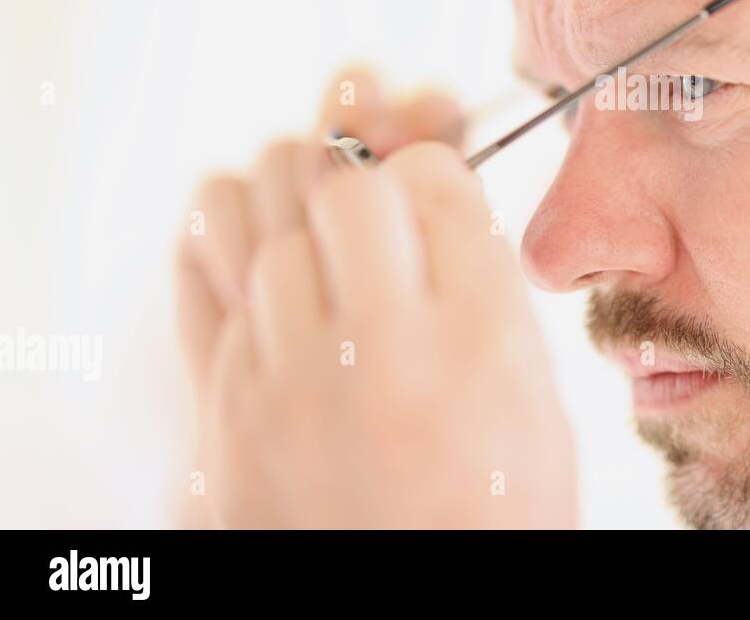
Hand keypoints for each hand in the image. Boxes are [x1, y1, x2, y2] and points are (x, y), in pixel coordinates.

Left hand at [173, 71, 575, 527]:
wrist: (414, 616)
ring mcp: (292, 382)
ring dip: (303, 236)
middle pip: (348, 189)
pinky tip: (274, 294)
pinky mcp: (228, 416)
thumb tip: (432, 201)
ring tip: (329, 269)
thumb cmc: (491, 516)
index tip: (430, 195)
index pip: (435, 181)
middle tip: (378, 227)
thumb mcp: (535, 398)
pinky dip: (244, 280)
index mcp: (480, 337)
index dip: (432, 174)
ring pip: (270, 233)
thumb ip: (485, 292)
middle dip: (366, 190)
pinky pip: (214, 294)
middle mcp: (384, 349)